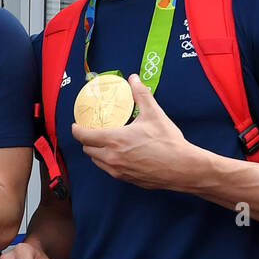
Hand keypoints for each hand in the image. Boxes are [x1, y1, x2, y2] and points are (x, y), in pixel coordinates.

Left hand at [71, 75, 199, 189]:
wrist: (182, 168)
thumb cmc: (168, 142)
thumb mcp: (154, 114)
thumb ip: (141, 94)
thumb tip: (134, 79)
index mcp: (114, 140)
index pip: (83, 136)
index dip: (76, 129)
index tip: (76, 124)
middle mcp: (111, 157)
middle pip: (87, 149)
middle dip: (86, 140)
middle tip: (92, 131)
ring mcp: (118, 170)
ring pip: (96, 161)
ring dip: (96, 151)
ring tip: (103, 142)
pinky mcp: (126, 179)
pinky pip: (108, 170)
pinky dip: (107, 161)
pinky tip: (117, 154)